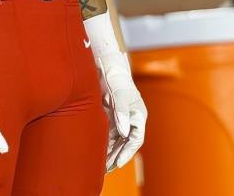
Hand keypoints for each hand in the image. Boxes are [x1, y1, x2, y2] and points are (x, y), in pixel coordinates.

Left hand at [85, 17, 146, 170]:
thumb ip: (122, 111)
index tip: (118, 163)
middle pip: (125, 143)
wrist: (104, 63)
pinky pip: (108, 135)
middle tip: (105, 170)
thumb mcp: (118, 92)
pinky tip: (96, 154)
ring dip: (110, 153)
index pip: (136, 138)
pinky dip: (104, 145)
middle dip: (117, 157)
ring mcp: (120, 118)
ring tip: (100, 167)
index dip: (128, 153)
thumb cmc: (114, 76)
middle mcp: (130, 118)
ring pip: (116, 141)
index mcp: (138, 114)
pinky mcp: (110, 116)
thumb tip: (124, 131)